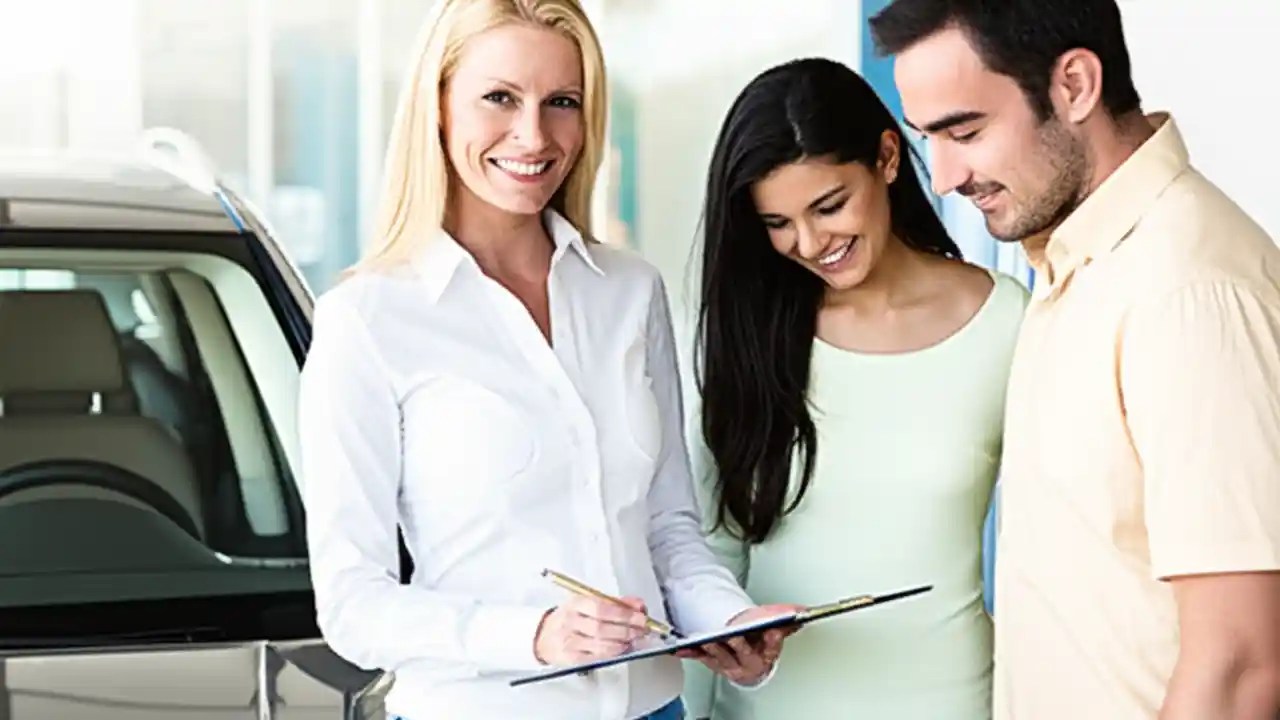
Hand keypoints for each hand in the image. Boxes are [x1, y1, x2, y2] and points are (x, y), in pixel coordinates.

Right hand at [533, 595, 651, 665]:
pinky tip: (622, 648)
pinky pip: (596, 657)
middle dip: (627, 629)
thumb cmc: (569, 617)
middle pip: (602, 627)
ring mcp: (570, 641)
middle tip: (643, 628)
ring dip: (623, 642)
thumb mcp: (588, 603)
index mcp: (575, 603)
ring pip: (600, 644)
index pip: (602, 608)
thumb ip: (615, 603)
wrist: (543, 636)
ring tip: (635, 639)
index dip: (624, 613)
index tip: (640, 615)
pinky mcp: (571, 658)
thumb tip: (639, 605)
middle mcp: (571, 621)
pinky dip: (613, 653)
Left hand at [675, 603, 802, 685]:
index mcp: (766, 655)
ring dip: (713, 648)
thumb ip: (786, 620)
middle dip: (738, 644)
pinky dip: (690, 653)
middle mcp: (748, 662)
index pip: (772, 647)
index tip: (773, 629)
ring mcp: (729, 664)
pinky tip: (680, 647)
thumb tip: (801, 611)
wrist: (749, 668)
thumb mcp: (776, 633)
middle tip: (734, 635)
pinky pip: (701, 658)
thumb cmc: (760, 648)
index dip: (772, 640)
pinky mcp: (712, 662)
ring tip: (707, 638)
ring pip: (721, 657)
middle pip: (743, 652)